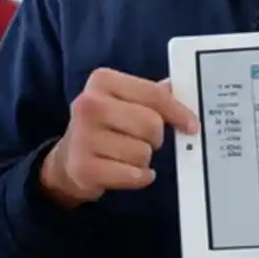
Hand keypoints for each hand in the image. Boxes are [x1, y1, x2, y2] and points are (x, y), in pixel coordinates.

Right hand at [40, 69, 199, 207]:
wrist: (66, 160)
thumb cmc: (103, 125)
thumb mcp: (122, 100)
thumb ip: (152, 94)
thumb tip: (185, 88)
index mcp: (102, 80)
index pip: (153, 94)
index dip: (178, 112)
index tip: (192, 125)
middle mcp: (88, 104)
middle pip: (151, 125)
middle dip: (155, 137)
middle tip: (143, 140)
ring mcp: (83, 137)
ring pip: (143, 153)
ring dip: (143, 159)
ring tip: (125, 155)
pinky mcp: (84, 168)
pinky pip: (133, 174)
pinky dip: (138, 177)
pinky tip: (126, 171)